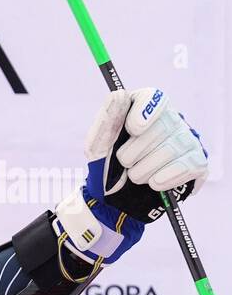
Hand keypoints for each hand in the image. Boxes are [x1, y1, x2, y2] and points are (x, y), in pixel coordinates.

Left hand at [54, 87, 209, 266]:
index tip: (133, 128)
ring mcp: (186, 140)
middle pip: (163, 125)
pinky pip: (188, 165)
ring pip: (173, 147)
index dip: (146, 111)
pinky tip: (154, 183)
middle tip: (125, 162)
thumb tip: (120, 94)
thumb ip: (106, 122)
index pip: (154, 97)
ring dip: (145, 169)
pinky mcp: (197, 162)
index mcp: (142, 111)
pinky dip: (165, 177)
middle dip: (135, 151)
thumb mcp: (97, 147)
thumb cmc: (107, 168)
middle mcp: (169, 120)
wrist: (115, 201)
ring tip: (135, 176)